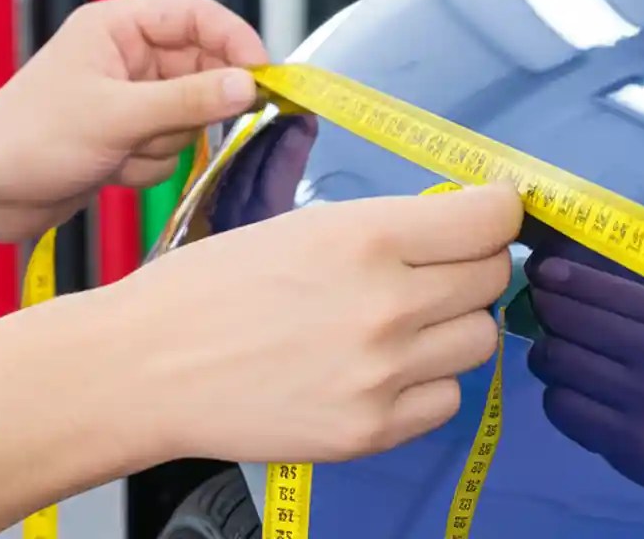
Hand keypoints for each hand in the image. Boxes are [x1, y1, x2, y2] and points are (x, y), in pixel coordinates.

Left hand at [0, 0, 265, 241]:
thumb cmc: (28, 138)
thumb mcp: (118, 116)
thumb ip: (188, 101)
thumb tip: (248, 86)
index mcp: (118, 26)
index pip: (198, 17)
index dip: (236, 42)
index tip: (265, 78)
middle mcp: (127, 57)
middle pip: (202, 69)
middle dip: (191, 108)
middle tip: (177, 127)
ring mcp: (128, 99)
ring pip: (189, 117)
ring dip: (163, 143)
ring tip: (120, 152)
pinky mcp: (126, 137)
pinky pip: (169, 148)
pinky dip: (148, 166)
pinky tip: (110, 171)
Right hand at [112, 183, 521, 463]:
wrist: (146, 369)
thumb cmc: (208, 288)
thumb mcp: (298, 228)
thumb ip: (383, 229)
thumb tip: (452, 228)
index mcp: (365, 237)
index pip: (490, 219)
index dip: (496, 212)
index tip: (489, 214)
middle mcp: (387, 304)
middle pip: (492, 278)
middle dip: (472, 265)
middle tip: (435, 269)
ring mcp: (384, 374)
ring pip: (479, 340)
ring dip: (452, 325)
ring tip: (401, 324)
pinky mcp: (372, 431)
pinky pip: (446, 399)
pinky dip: (425, 382)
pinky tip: (380, 370)